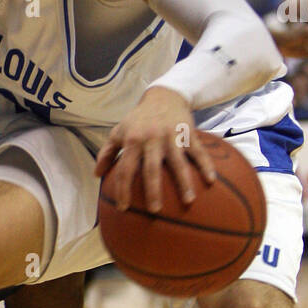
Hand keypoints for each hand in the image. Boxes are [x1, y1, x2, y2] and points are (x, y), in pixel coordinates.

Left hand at [94, 86, 216, 212]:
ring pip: (178, 163)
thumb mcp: (119, 131)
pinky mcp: (189, 133)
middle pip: (151, 169)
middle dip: (152, 191)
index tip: (123, 208)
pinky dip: (205, 165)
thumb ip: (107, 152)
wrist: (163, 96)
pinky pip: (199, 152)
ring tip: (188, 201)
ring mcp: (172, 137)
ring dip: (183, 183)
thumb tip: (97, 175)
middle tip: (155, 211)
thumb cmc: (138, 119)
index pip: (125, 169)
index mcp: (132, 140)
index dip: (123, 189)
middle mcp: (151, 139)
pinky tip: (211, 181)